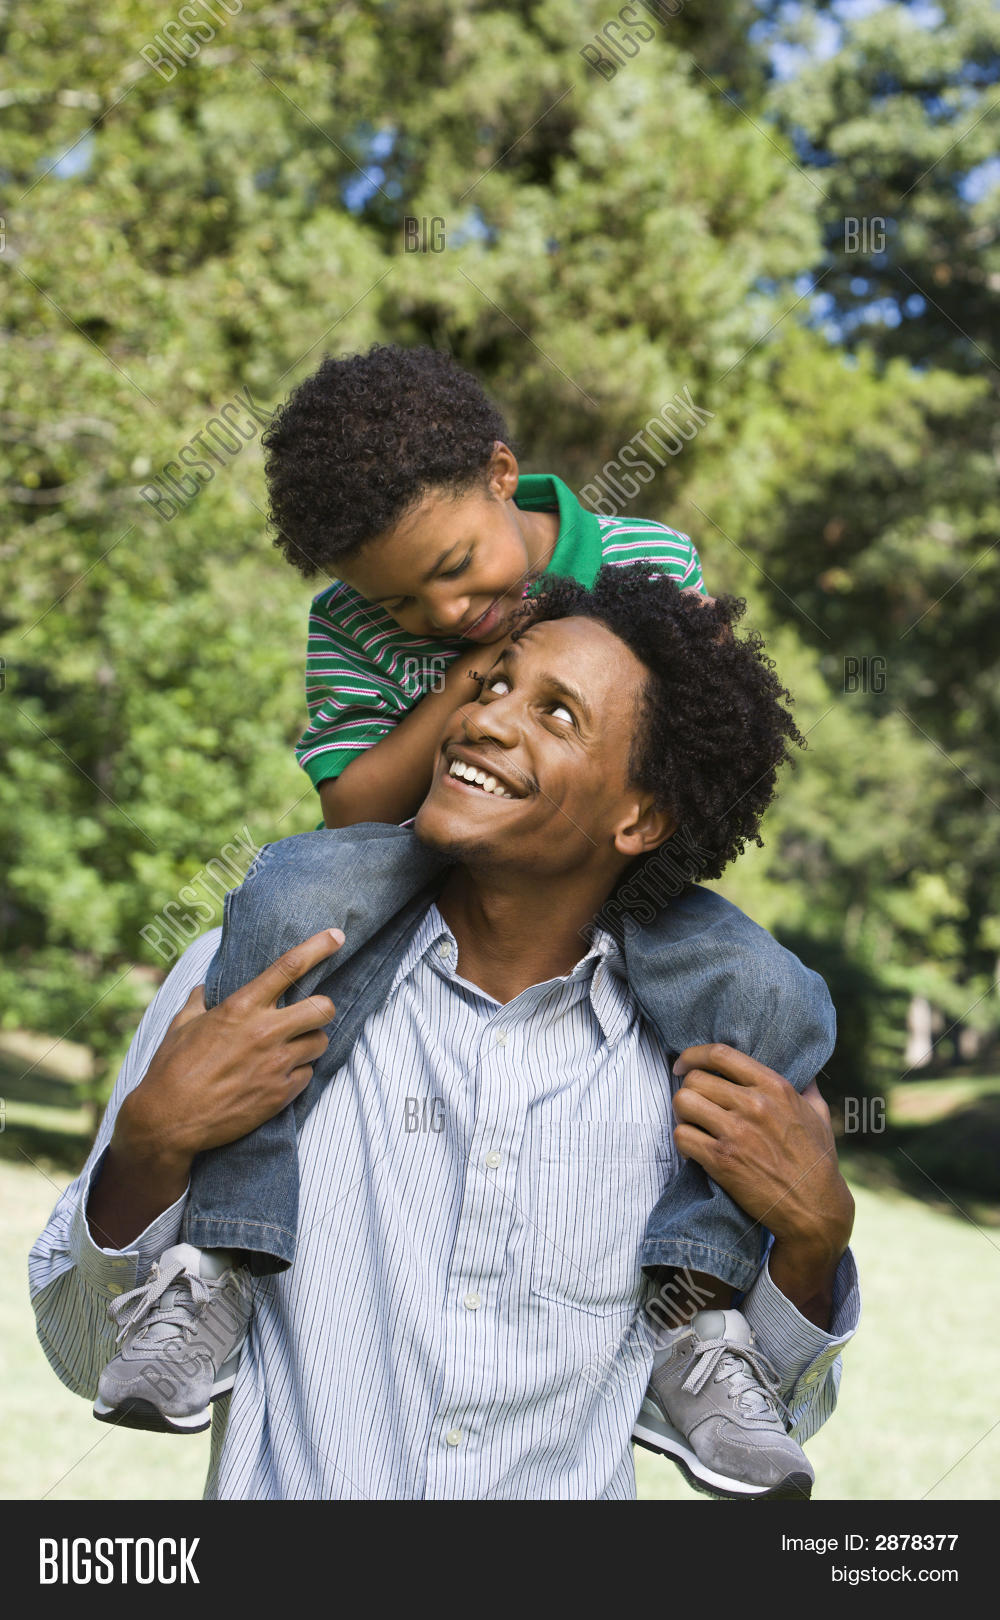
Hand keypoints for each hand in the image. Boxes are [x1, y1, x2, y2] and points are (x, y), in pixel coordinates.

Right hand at [117, 928, 345, 1172]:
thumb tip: (205, 989)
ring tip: (290, 1048)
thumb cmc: (171, 1068)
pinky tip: (279, 1075)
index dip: (319, 947)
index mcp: (241, 1007)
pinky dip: (299, 1072)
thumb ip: (199, 1001)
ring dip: (310, 1042)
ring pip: (321, 1042)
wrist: (169, 1121)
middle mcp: (265, 1031)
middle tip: (310, 1014)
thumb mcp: (181, 1025)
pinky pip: (308, 1074)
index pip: (289, 967)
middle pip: (323, 1007)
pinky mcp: (281, 1094)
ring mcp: (276, 1064)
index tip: (336, 935)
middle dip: (322, 1008)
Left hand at [671, 1045, 853, 1314]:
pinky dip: (683, 1142)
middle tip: (695, 1106)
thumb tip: (806, 1068)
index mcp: (775, 1086)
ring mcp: (736, 1132)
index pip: (720, 1054)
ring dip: (683, 1114)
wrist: (815, 1209)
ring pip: (682, 1102)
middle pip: (695, 1079)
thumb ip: (807, 1087)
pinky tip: (695, 1149)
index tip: (683, 1064)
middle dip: (689, 1091)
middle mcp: (754, 1104)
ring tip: (693, 1125)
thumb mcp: (819, 1115)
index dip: (693, 1054)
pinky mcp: (722, 1160)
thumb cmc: (817, 1161)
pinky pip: (682, 1136)